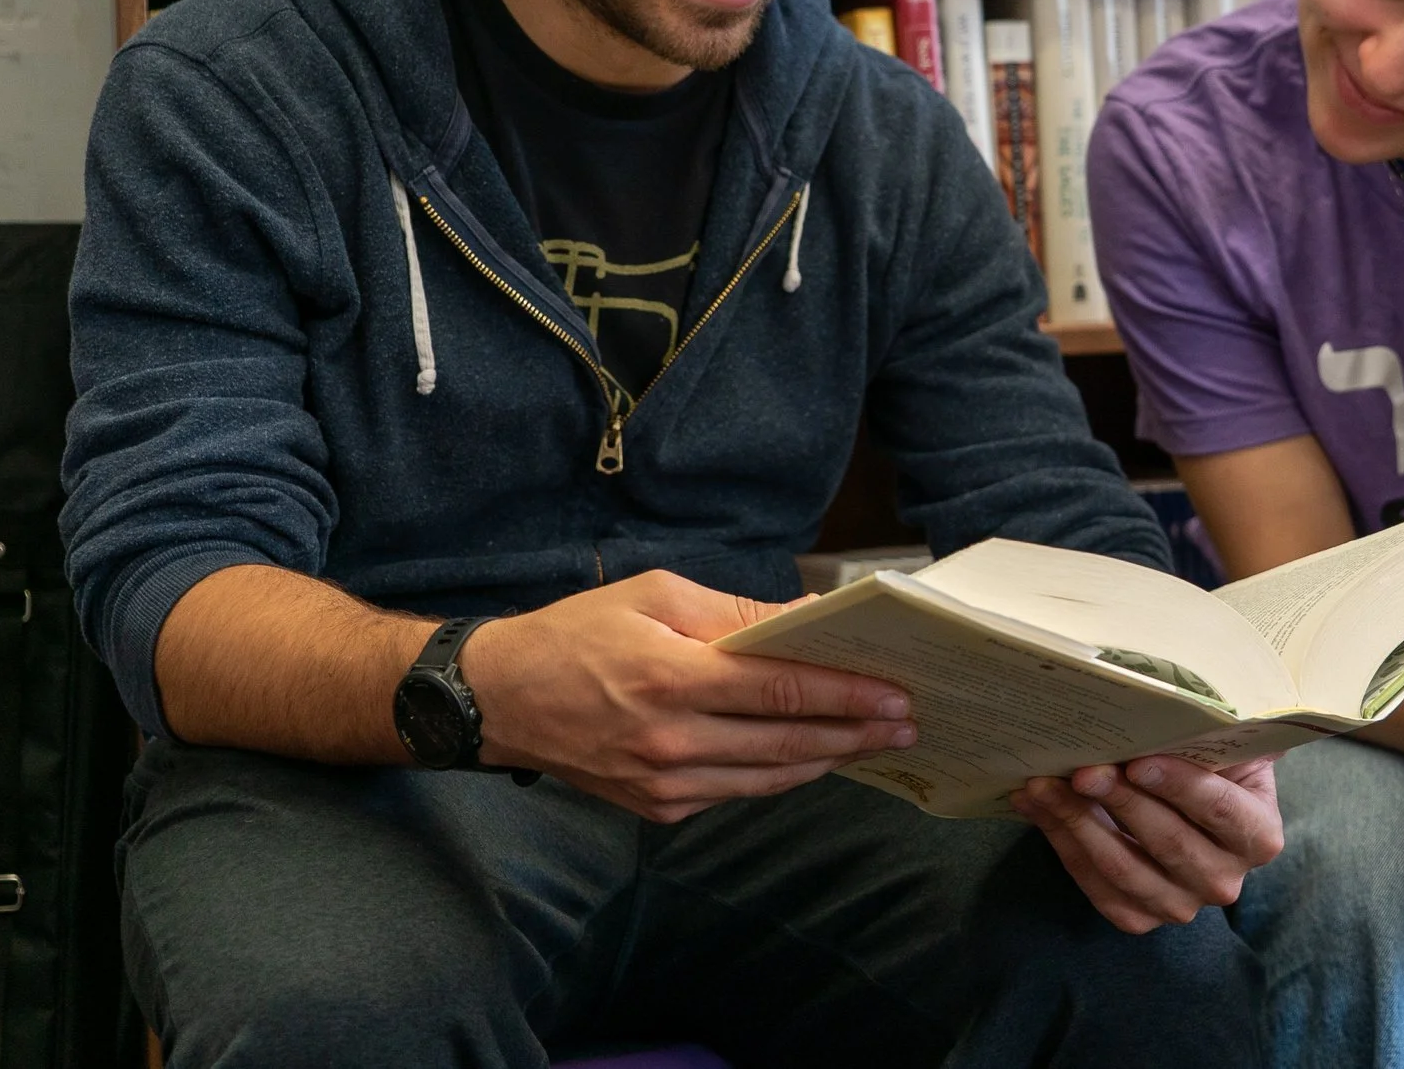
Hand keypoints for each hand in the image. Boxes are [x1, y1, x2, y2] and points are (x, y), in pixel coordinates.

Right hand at [456, 571, 917, 822]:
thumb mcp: (656, 595)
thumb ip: (735, 613)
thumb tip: (807, 619)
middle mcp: (672, 742)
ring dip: (828, 760)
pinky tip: (812, 756)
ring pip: (770, 779)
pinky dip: (780, 776)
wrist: (496, 700)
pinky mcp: (656, 809)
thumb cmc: (577, 633)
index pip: (784, 690)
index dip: (848, 695)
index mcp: (673, 679)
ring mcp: (664, 785)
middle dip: (856, 734)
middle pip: (789, 744)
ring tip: (874, 742)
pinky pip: (736, 792)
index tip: (896, 695)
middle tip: (907, 723)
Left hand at [1011, 755, 1283, 933]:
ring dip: (1077, 824)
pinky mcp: (1141, 918)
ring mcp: (1182, 906)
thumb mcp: (1222, 745)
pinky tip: (1037, 809)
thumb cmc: (1208, 766)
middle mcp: (1225, 880)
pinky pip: (1097, 888)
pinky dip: (1063, 845)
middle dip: (1119, 802)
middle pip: (1168, 842)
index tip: (1138, 762)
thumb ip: (1209, 733)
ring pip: (1124, 870)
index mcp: (1258, 834)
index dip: (1180, 786)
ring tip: (1042, 786)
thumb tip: (1169, 706)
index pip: (1220, 810)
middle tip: (1081, 770)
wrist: (1194, 808)